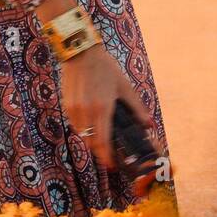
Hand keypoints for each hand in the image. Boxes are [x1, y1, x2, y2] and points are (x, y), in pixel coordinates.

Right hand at [58, 42, 155, 170]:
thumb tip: (149, 125)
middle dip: (100, 151)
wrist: (81, 52)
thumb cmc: (105, 67)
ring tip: (100, 139)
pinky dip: (83, 129)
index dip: (107, 157)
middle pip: (91, 142)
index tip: (112, 164)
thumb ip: (137, 108)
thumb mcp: (125, 86)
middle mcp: (86, 111)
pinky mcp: (67, 105)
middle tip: (108, 154)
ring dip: (91, 140)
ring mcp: (74, 109)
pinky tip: (91, 124)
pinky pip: (75, 124)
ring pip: (82, 134)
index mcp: (103, 108)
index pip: (103, 141)